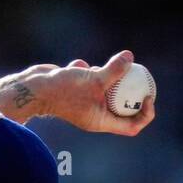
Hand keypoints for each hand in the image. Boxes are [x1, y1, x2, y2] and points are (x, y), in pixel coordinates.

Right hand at [33, 50, 155, 135]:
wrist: (34, 89)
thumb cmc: (64, 90)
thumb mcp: (94, 79)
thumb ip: (114, 69)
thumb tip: (130, 57)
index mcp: (101, 122)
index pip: (131, 126)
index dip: (144, 114)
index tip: (148, 98)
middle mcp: (95, 116)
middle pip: (122, 108)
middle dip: (131, 92)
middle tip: (139, 75)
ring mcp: (85, 104)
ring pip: (106, 91)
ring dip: (108, 77)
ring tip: (99, 69)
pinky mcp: (77, 92)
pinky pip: (90, 81)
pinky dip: (89, 71)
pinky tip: (79, 67)